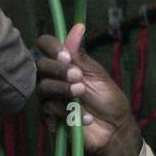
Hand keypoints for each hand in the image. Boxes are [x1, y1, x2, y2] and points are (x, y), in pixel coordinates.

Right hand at [36, 23, 141, 155]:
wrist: (115, 129)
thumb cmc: (108, 100)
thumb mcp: (97, 74)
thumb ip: (81, 55)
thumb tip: (78, 26)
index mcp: (64, 63)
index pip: (45, 45)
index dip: (50, 46)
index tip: (65, 54)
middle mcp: (53, 78)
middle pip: (40, 66)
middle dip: (58, 69)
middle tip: (77, 77)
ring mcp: (50, 98)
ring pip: (42, 87)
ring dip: (62, 89)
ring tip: (80, 93)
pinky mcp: (50, 118)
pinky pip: (48, 110)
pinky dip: (68, 112)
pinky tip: (85, 117)